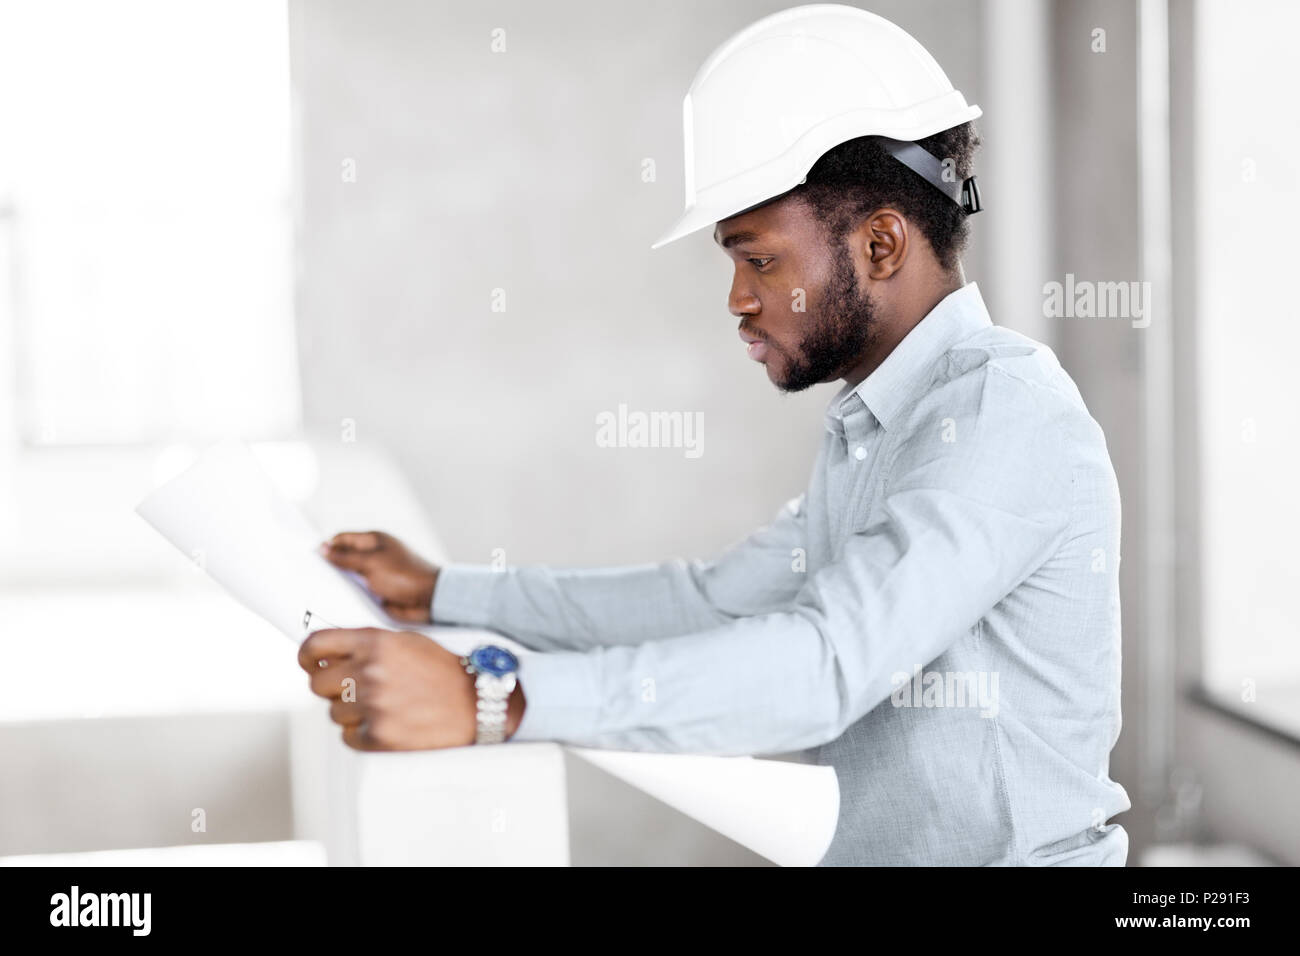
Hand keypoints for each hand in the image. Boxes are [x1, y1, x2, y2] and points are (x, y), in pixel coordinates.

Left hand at [298, 627, 525, 749]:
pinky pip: (348, 737)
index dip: (307, 656)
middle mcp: (370, 672)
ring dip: (351, 713)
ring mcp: (374, 705)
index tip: (311, 663)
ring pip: (333, 713)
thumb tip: (327, 656)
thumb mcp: (406, 642)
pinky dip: (362, 734)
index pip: (316, 645)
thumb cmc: (443, 671)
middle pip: (318, 684)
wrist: (476, 703)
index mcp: (375, 643)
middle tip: (352, 690)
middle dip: (332, 688)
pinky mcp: (380, 736)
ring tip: (382, 707)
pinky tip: (386, 724)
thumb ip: (367, 645)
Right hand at [320, 530, 438, 622]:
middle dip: (329, 566)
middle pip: (344, 557)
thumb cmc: (405, 575)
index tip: (309, 559)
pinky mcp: (378, 591)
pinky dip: (348, 595)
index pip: (342, 538)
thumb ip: (346, 557)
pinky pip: (358, 591)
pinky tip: (336, 602)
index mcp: (374, 540)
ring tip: (317, 591)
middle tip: (308, 577)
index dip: (326, 546)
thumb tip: (323, 548)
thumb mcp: (372, 563)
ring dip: (338, 583)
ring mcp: (376, 573)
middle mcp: (374, 555)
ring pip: (349, 576)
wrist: (430, 600)